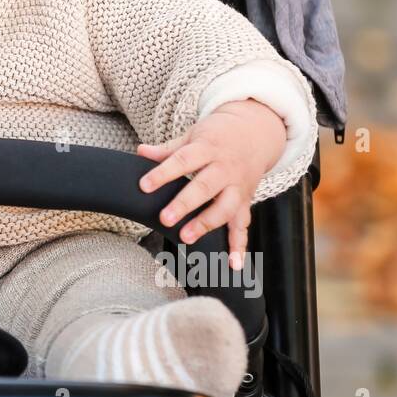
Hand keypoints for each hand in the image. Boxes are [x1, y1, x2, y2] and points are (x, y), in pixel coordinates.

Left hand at [135, 99, 286, 269]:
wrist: (255, 131)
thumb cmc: (218, 135)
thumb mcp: (193, 135)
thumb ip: (168, 149)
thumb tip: (141, 151)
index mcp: (207, 148)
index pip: (182, 160)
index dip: (163, 173)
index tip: (144, 186)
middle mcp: (225, 168)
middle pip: (204, 187)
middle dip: (184, 204)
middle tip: (165, 218)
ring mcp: (238, 186)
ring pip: (224, 208)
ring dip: (206, 224)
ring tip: (186, 238)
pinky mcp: (246, 201)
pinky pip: (243, 225)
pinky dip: (240, 246)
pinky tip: (233, 264)